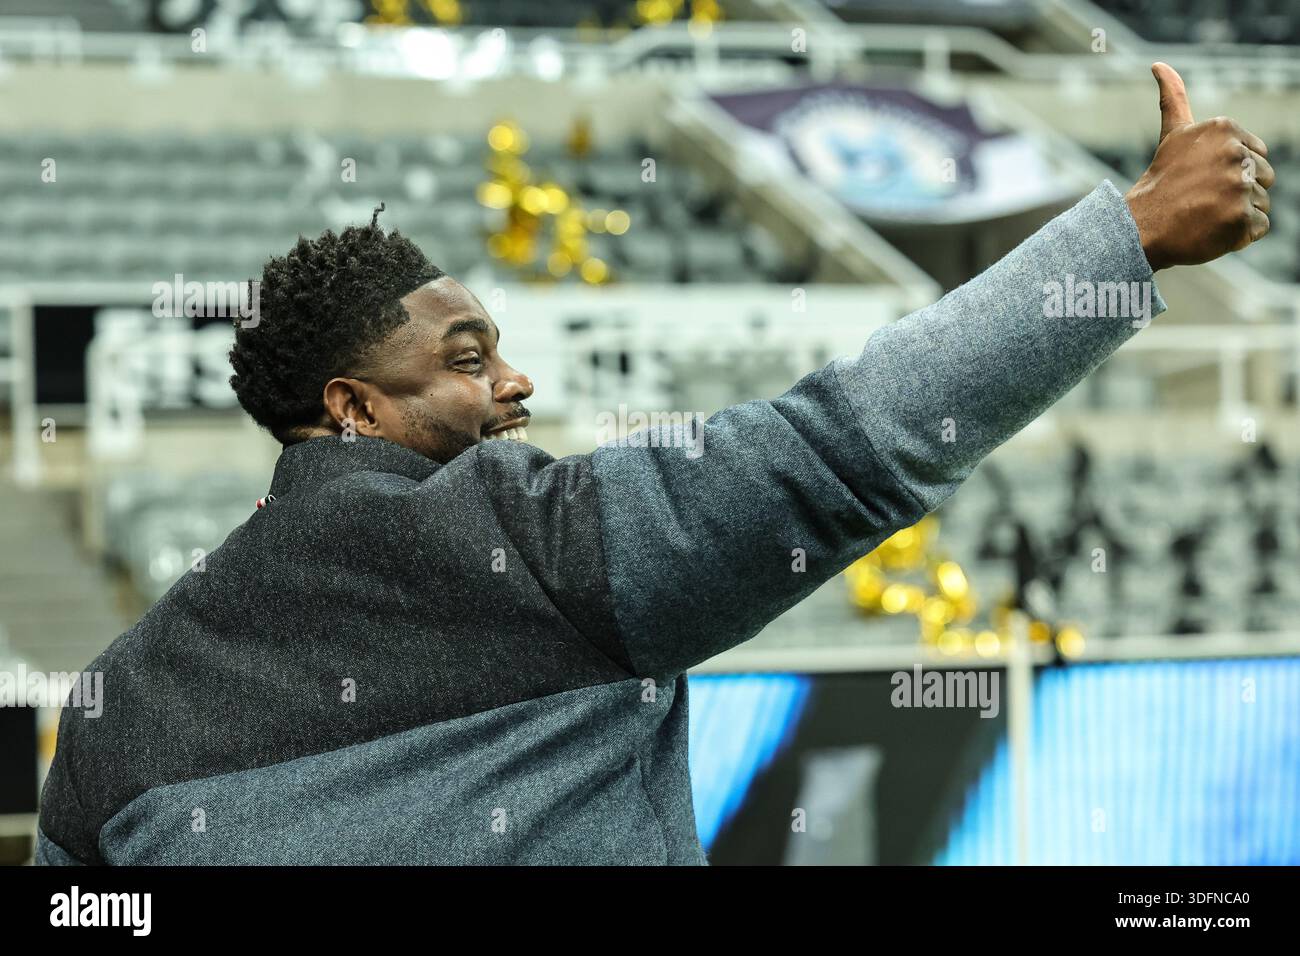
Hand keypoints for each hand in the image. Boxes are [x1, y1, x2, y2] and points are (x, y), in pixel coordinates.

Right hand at [1124, 62, 1273, 271]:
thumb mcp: (1173, 135)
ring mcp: (1239, 188)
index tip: (1204, 179)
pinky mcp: (1242, 219)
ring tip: (1206, 215)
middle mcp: (1235, 154)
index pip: (1256, 153)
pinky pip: (1261, 227)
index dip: (1232, 171)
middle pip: (1264, 176)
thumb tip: (1159, 65)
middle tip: (1204, 199)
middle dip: (1238, 191)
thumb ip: (1174, 98)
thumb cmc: (1160, 182)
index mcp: (1224, 129)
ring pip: (1262, 202)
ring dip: (1238, 213)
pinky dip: (1240, 234)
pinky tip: (1213, 229)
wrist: (1141, 228)